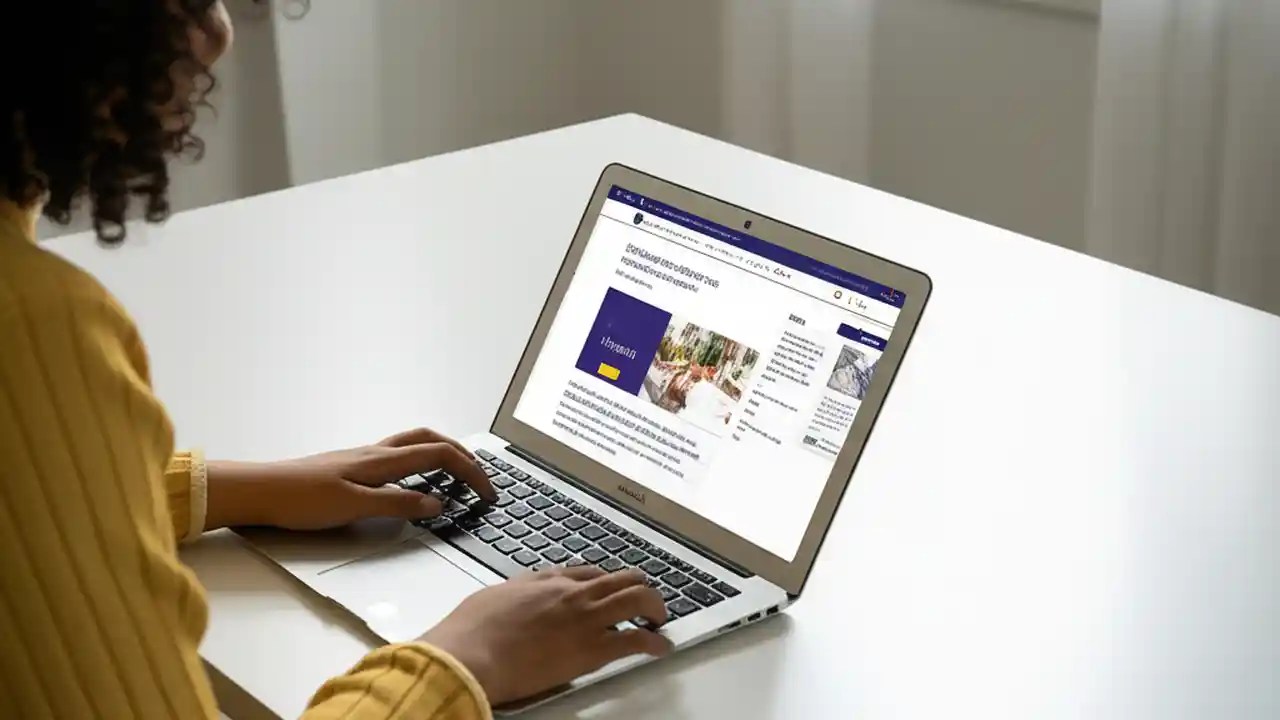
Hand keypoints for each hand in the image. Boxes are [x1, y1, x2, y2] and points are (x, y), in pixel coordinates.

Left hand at [204, 428, 495, 530]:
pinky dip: (420, 461)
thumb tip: (437, 504)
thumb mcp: (354, 507)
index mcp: (383, 461)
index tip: (488, 494)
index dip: (471, 472)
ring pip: (415, 443)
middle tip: (481, 479)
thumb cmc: (301, 499)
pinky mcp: (352, 467)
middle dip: (463, 455)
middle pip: (432, 440)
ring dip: (443, 453)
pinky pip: (399, 455)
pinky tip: (414, 482)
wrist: (259, 491)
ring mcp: (364, 457)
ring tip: (457, 474)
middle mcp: (377, 453)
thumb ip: (398, 504)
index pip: (441, 456)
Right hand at [420, 566, 672, 704]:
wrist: (472, 654)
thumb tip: (522, 593)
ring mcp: (586, 618)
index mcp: (548, 581)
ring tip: (659, 618)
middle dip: (639, 588)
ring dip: (654, 607)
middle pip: (621, 579)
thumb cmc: (474, 630)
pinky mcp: (593, 648)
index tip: (612, 589)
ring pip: (636, 599)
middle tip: (645, 602)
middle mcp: (573, 594)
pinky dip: (655, 642)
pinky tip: (661, 647)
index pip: (589, 573)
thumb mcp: (496, 595)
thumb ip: (518, 591)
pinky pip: (636, 639)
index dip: (606, 582)